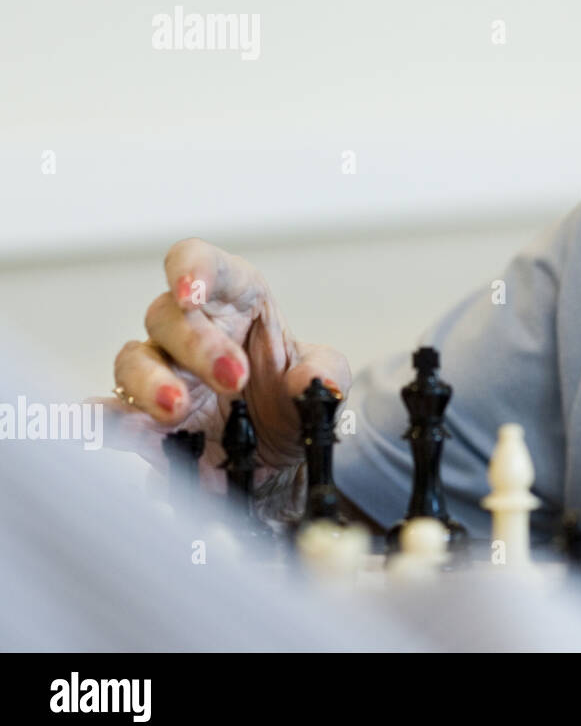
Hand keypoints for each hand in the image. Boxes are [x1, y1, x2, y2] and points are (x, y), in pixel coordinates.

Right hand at [106, 239, 350, 477]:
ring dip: (151, 383)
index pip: (207, 265)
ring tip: (177, 410)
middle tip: (232, 380)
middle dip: (197, 346)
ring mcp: (164, 375)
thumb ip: (325, 372)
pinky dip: (109, 419)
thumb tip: (308, 383)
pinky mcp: (147, 420)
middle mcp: (192, 332)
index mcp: (237, 302)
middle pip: (168, 316)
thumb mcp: (326, 379)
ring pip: (133, 361)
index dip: (193, 269)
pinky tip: (114, 427)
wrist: (281, 460)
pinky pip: (115, 412)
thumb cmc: (293, 400)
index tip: (193, 293)